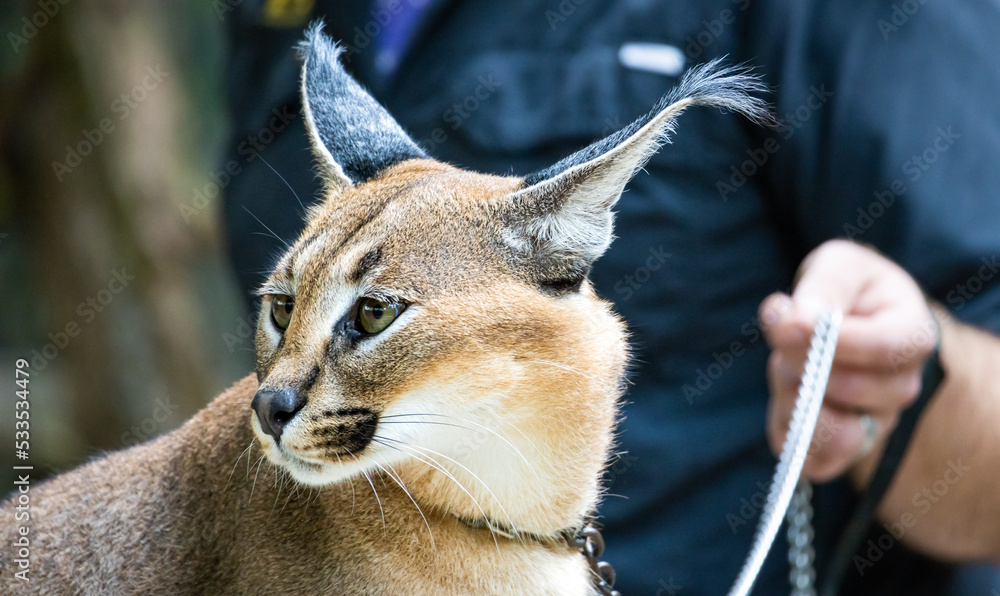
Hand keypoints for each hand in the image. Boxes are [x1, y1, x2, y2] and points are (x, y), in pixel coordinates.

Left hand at [760, 240, 937, 481]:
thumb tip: (799, 319)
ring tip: (784, 365)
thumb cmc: (847, 289)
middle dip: (801, 362)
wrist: (849, 320)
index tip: (794, 323)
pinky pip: (813, 462)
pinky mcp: (837, 449)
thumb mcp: (839, 266)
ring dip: (792, 397)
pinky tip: (784, 401)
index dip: (838, 341)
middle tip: (784, 334)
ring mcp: (871, 423)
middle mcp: (899, 388)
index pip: (889, 349)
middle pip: (850, 389)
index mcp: (912, 337)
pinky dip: (789, 435)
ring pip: (829, 430)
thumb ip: (823, 287)